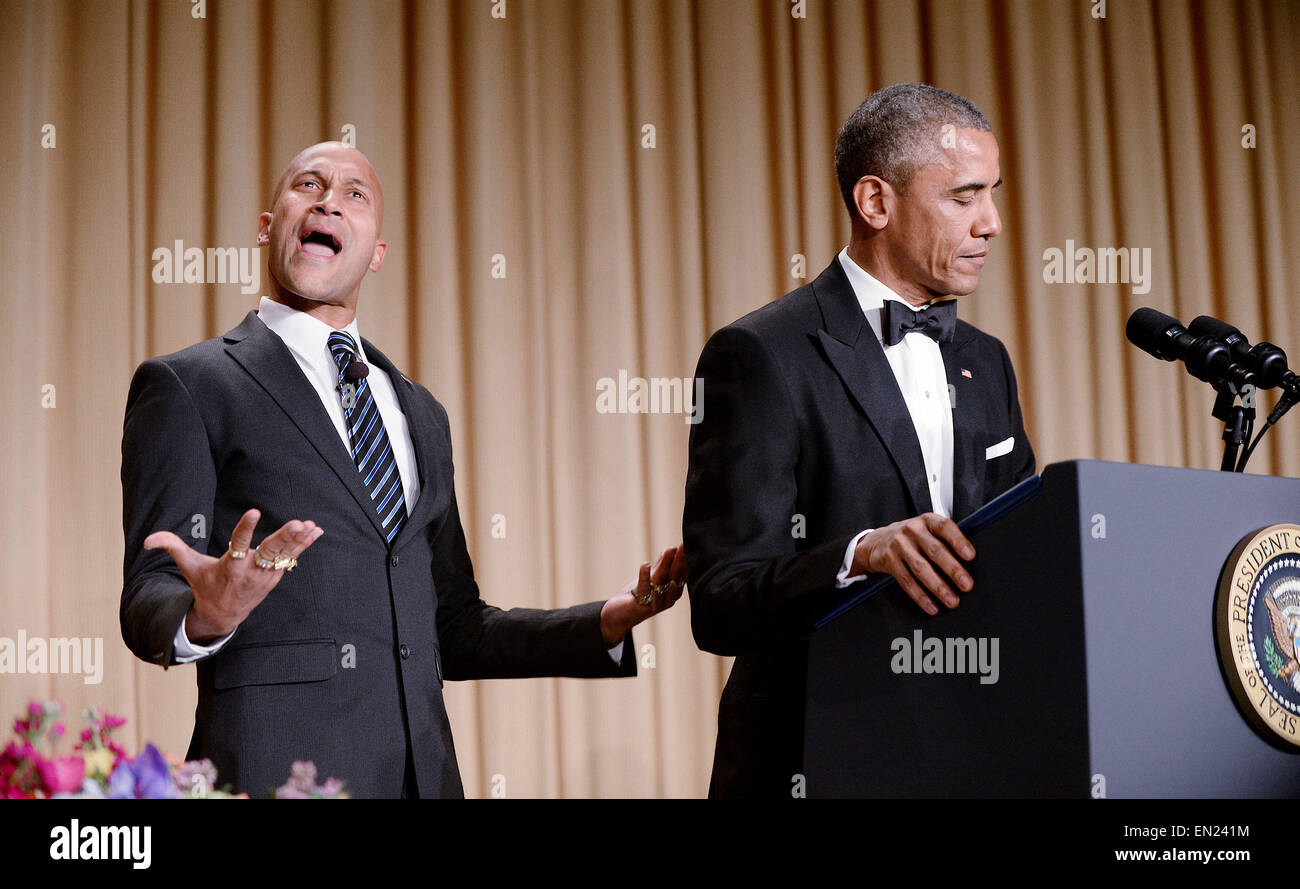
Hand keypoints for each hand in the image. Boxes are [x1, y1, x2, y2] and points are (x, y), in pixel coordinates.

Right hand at [143, 508, 324, 643]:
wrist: (222, 615)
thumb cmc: (205, 585)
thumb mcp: (188, 566)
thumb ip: (172, 547)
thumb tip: (147, 540)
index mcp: (229, 566)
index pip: (238, 544)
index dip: (246, 528)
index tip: (254, 511)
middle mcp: (250, 571)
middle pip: (269, 552)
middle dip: (284, 538)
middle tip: (297, 523)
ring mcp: (265, 575)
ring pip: (285, 556)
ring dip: (299, 541)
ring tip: (311, 525)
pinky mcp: (275, 577)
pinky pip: (292, 559)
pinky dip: (304, 546)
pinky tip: (317, 531)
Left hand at [599, 544, 686, 645]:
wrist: (618, 617)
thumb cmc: (637, 597)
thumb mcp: (651, 579)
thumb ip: (661, 566)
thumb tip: (672, 549)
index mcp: (673, 592)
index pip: (682, 575)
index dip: (685, 561)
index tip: (686, 545)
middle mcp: (668, 599)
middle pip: (675, 577)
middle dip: (679, 561)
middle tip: (682, 546)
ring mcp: (656, 604)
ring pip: (662, 581)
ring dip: (665, 565)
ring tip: (669, 550)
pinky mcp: (641, 605)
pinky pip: (644, 589)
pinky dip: (644, 576)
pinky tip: (645, 564)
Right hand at [850, 513, 973, 615]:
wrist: (877, 541)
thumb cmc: (911, 538)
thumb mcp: (927, 530)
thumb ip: (945, 540)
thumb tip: (969, 562)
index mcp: (927, 521)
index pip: (945, 527)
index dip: (958, 541)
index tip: (970, 555)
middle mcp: (913, 530)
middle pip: (935, 550)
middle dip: (953, 570)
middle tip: (967, 585)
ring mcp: (899, 545)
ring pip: (921, 568)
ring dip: (938, 587)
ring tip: (952, 600)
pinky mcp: (889, 561)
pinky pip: (907, 581)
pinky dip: (921, 596)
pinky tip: (932, 606)